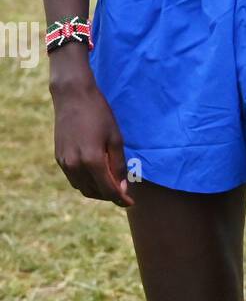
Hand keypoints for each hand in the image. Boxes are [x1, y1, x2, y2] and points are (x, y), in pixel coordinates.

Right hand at [51, 64, 133, 206]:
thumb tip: (122, 186)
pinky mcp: (58, 158)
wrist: (73, 97)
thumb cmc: (99, 114)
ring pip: (82, 187)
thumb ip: (118, 164)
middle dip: (109, 196)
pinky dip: (86, 181)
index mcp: (92, 161)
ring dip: (97, 190)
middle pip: (94, 192)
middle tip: (123, 192)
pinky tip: (96, 174)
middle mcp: (75, 166)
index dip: (121, 199)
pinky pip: (74, 178)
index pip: (108, 190)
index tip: (131, 203)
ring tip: (111, 183)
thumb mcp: (115, 138)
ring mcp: (64, 163)